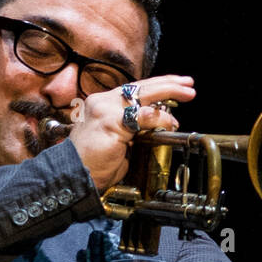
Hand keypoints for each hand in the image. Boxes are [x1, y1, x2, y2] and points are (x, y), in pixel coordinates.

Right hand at [67, 75, 195, 192]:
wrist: (72, 177)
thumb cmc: (92, 164)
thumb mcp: (117, 141)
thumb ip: (133, 129)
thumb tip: (157, 125)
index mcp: (102, 104)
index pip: (133, 89)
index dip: (157, 86)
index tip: (177, 85)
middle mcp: (102, 102)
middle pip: (140, 86)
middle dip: (169, 83)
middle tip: (189, 83)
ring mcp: (105, 110)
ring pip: (143, 95)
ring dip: (169, 93)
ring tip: (187, 94)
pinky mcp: (110, 122)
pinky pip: (142, 116)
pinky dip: (160, 118)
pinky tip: (171, 122)